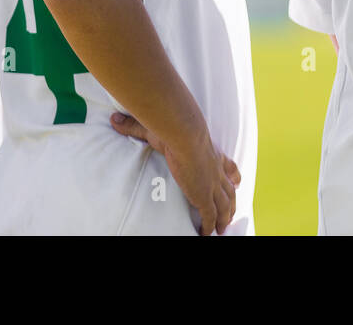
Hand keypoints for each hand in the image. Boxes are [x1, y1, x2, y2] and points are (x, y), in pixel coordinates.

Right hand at [111, 112, 240, 235]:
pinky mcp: (204, 197)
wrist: (184, 135)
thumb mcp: (157, 128)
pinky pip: (210, 217)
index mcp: (211, 155)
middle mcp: (215, 171)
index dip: (233, 175)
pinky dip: (209, 227)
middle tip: (232, 213)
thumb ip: (135, 126)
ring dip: (225, 218)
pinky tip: (206, 235)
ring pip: (224, 206)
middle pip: (230, 190)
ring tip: (222, 229)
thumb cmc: (173, 129)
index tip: (237, 180)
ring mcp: (212, 185)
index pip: (227, 166)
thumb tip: (115, 119)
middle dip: (232, 202)